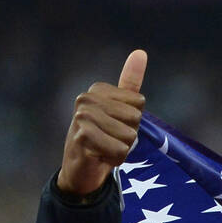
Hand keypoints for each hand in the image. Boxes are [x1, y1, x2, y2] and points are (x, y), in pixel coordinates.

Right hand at [57, 49, 146, 195]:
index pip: (139, 103)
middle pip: (135, 119)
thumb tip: (141, 52)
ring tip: (105, 149)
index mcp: (97, 89)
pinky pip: (119, 151)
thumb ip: (129, 83)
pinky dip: (114, 160)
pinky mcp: (82, 138)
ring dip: (122, 150)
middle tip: (110, 140)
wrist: (80, 170)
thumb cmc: (103, 139)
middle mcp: (86, 99)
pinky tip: (100, 158)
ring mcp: (82, 118)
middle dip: (128, 137)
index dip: (133, 122)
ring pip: (128, 137)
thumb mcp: (119, 110)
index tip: (115, 127)